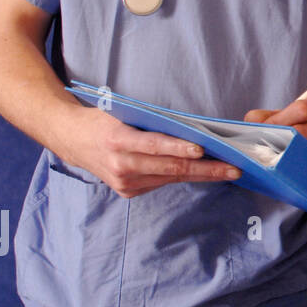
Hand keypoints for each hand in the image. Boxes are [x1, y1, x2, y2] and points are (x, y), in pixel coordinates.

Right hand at [63, 108, 239, 198]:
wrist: (73, 140)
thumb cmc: (104, 120)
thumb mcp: (123, 114)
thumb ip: (152, 123)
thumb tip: (191, 129)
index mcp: (118, 141)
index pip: (155, 145)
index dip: (179, 148)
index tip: (202, 149)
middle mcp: (122, 165)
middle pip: (170, 168)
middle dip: (206, 169)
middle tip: (233, 168)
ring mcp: (125, 183)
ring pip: (170, 178)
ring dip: (202, 175)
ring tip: (228, 170)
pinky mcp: (128, 192)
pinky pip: (162, 182)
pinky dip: (183, 177)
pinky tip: (205, 173)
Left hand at [245, 96, 306, 169]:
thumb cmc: (305, 126)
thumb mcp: (290, 114)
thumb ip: (265, 117)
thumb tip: (250, 129)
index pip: (302, 109)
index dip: (278, 120)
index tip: (261, 131)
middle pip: (304, 133)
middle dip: (277, 142)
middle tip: (259, 150)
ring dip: (285, 160)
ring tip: (268, 162)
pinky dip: (298, 173)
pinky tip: (285, 173)